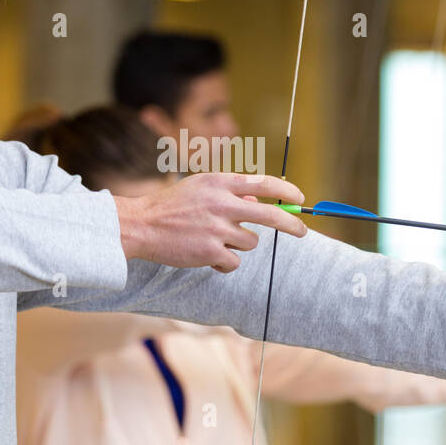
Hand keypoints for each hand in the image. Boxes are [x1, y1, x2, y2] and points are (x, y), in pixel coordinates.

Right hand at [113, 172, 306, 272]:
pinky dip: (224, 262)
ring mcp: (217, 228)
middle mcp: (222, 203)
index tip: (299, 198)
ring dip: (239, 244)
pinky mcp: (210, 251)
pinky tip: (206, 255)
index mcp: (219, 182)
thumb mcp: (200, 188)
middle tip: (303, 231)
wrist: (141, 225)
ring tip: (214, 240)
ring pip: (250, 241)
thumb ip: (229, 192)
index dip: (286, 190)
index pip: (263, 182)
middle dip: (292, 224)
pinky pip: (234, 261)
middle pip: (270, 215)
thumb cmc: (172, 206)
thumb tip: (257, 201)